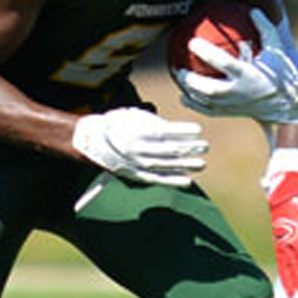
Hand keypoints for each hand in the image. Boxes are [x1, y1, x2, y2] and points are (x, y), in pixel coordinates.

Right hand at [71, 108, 207, 186]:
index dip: (184, 131)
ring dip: (186, 165)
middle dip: (190, 148)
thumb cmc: (117, 125)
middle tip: (205, 147)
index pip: (167, 131)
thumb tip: (177, 130)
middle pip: (171, 149)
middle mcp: (140, 149)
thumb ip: (155, 121)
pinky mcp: (136, 175)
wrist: (92, 141)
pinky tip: (187, 181)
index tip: (199, 129)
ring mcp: (138, 164)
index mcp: (139, 132)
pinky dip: (173, 181)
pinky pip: (157, 180)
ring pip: (167, 165)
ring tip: (202, 164)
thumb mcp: (134, 116)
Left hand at [175, 8, 297, 122]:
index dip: (207, 53)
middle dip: (192, 80)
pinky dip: (195, 105)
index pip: (224, 63)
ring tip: (178, 78)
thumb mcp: (277, 48)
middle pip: (210, 89)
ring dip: (190, 92)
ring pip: (207, 103)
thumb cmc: (281, 70)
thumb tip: (253, 9)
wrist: (290, 102)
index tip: (192, 42)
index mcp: (249, 75)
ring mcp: (236, 106)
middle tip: (180, 68)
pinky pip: (210, 111)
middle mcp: (241, 93)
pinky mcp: (232, 113)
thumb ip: (265, 28)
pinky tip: (184, 96)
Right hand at [265, 170, 297, 297]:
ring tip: (291, 293)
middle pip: (292, 266)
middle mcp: (286, 239)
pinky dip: (284, 268)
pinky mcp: (278, 236)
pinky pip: (281, 256)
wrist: (284, 185)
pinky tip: (289, 276)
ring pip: (284, 264)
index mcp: (297, 233)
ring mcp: (280, 238)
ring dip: (288, 279)